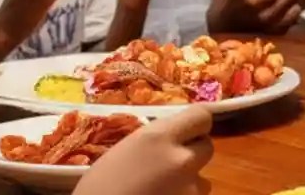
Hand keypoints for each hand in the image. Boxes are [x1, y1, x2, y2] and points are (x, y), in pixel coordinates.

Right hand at [74, 106, 212, 194]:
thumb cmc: (97, 189)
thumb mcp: (124, 151)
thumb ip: (154, 142)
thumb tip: (172, 139)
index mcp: (159, 137)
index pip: (201, 116)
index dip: (195, 124)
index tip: (186, 131)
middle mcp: (181, 159)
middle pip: (207, 147)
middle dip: (192, 154)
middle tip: (171, 164)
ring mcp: (190, 189)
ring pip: (203, 180)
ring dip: (188, 183)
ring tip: (162, 190)